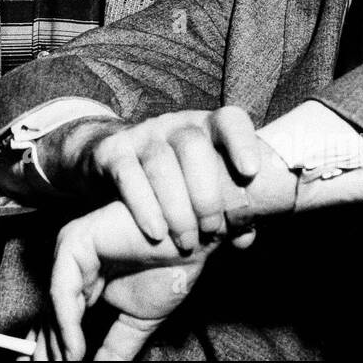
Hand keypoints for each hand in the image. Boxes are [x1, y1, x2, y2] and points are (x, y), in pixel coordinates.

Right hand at [43, 105, 260, 251]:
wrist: (113, 167)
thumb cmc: (174, 183)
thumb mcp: (203, 191)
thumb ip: (227, 211)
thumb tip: (244, 237)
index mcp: (206, 129)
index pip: (229, 120)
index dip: (242, 142)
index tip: (250, 173)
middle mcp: (174, 125)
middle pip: (193, 144)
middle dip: (206, 193)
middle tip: (210, 230)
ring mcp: (141, 135)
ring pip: (160, 162)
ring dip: (177, 208)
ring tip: (185, 241)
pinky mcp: (112, 151)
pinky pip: (128, 175)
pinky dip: (144, 206)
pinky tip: (156, 231)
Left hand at [44, 200, 239, 360]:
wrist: (195, 238)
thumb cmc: (172, 267)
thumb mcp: (139, 321)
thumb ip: (116, 348)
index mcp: (88, 278)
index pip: (61, 320)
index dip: (54, 348)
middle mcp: (75, 264)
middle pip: (52, 314)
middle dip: (48, 349)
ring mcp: (73, 250)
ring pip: (55, 306)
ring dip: (58, 343)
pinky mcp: (76, 241)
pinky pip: (63, 290)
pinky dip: (67, 324)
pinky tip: (74, 350)